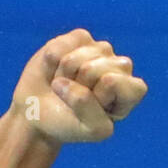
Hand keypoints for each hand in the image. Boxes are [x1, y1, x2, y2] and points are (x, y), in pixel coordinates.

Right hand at [10, 29, 147, 142]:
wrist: (37, 111)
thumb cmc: (68, 122)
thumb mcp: (89, 129)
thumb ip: (93, 107)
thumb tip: (82, 70)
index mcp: (130, 92)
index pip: (119, 84)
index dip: (100, 97)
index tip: (92, 112)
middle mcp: (120, 67)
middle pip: (96, 70)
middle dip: (78, 88)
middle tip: (74, 99)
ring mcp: (101, 50)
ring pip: (77, 58)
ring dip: (64, 77)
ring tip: (64, 87)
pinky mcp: (80, 38)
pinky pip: (62, 46)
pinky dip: (53, 62)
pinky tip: (56, 70)